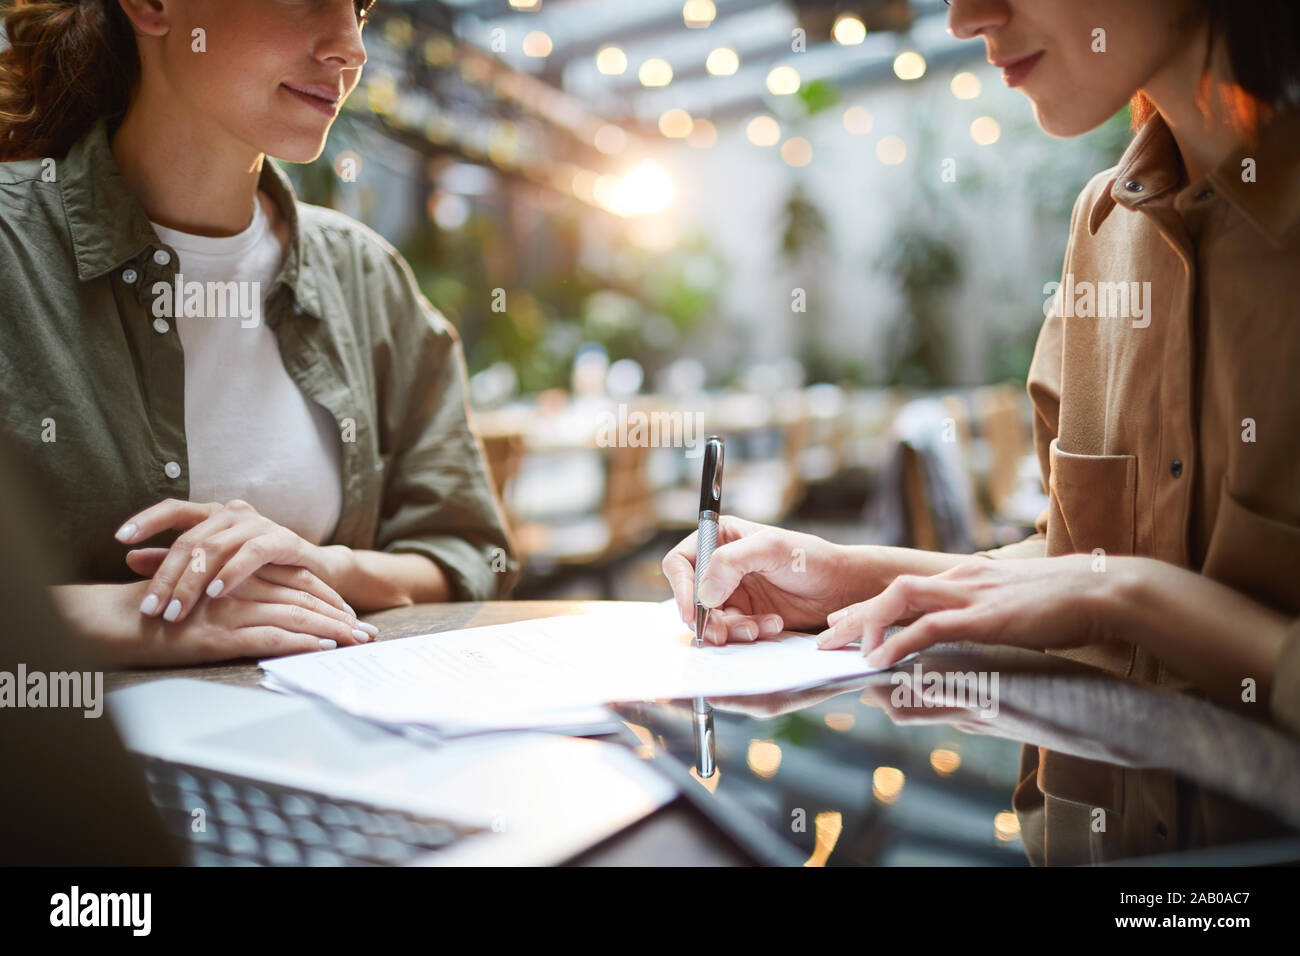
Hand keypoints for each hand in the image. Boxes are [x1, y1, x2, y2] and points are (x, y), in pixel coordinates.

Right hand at [57, 573, 375, 666]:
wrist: (112, 620)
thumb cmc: (154, 610)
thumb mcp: (200, 593)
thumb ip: (230, 593)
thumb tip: (261, 608)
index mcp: (238, 574)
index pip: (297, 581)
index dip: (328, 597)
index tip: (351, 615)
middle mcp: (241, 588)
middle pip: (305, 599)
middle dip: (341, 617)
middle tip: (368, 633)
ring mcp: (232, 611)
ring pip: (295, 618)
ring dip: (332, 631)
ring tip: (358, 643)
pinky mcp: (220, 635)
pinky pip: (271, 637)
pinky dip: (301, 643)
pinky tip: (325, 648)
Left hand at [116, 498, 344, 623]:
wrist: (315, 575)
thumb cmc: (259, 571)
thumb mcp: (214, 567)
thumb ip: (176, 562)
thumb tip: (130, 559)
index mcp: (214, 515)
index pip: (175, 508)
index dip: (147, 520)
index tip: (120, 538)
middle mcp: (234, 513)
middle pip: (191, 540)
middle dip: (166, 577)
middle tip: (151, 609)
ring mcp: (259, 524)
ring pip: (216, 548)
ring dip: (193, 582)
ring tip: (177, 610)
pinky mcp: (283, 540)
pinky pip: (252, 554)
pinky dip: (232, 573)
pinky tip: (216, 593)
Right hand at [661, 517, 878, 644]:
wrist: (842, 589)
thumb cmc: (811, 558)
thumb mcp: (772, 548)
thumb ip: (732, 562)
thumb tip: (703, 593)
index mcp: (721, 538)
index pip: (681, 562)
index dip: (681, 587)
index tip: (693, 611)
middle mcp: (721, 565)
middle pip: (691, 597)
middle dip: (707, 618)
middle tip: (723, 633)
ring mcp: (732, 592)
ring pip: (710, 620)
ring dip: (731, 629)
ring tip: (760, 627)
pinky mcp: (746, 615)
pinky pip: (731, 632)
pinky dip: (747, 634)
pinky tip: (773, 625)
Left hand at [816, 555, 1113, 664]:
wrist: (1104, 589)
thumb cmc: (1068, 602)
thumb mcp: (1017, 604)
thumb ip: (990, 614)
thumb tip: (979, 630)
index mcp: (968, 576)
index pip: (906, 587)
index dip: (871, 605)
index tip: (843, 622)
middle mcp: (961, 579)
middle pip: (891, 589)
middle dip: (854, 615)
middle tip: (824, 640)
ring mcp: (972, 594)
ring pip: (901, 599)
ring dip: (868, 624)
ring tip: (845, 652)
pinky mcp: (985, 616)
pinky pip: (930, 626)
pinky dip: (900, 642)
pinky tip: (880, 661)